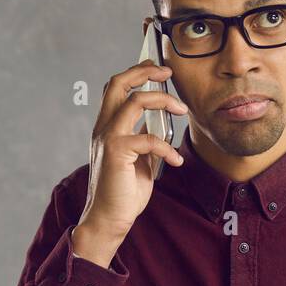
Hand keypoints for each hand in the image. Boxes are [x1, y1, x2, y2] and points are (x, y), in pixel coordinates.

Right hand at [77, 59, 188, 239]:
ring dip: (163, 100)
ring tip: (182, 110)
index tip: (157, 68)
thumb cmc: (124, 191)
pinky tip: (176, 161)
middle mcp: (104, 127)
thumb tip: (162, 125)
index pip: (116, 88)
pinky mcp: (116, 152)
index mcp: (108, 127)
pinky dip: (167, 147)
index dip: (136, 72)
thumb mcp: (139, 159)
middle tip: (168, 72)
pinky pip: (147, 138)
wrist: (110, 218)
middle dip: (144, 71)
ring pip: (134, 101)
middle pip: (118, 83)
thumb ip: (145, 139)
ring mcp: (108, 138)